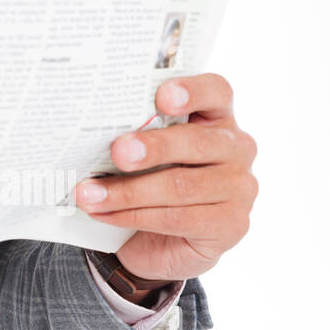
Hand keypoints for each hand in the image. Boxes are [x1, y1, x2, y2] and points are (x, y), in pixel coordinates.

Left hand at [74, 74, 257, 281]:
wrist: (162, 238)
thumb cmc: (151, 177)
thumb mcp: (145, 148)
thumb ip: (134, 132)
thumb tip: (91, 128)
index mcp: (216, 116)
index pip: (215, 91)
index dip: (191, 91)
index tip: (161, 97)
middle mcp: (236, 147)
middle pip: (195, 141)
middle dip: (152, 147)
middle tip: (117, 152)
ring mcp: (240, 187)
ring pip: (180, 186)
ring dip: (127, 191)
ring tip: (89, 194)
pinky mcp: (232, 224)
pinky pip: (178, 218)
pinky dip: (134, 216)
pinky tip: (105, 213)